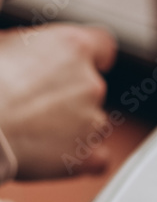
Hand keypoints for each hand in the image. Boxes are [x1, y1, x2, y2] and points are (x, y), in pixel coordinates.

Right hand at [0, 24, 117, 179]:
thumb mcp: (6, 44)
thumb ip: (33, 47)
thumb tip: (28, 54)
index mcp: (73, 47)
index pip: (103, 45)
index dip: (94, 56)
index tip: (89, 61)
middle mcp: (90, 83)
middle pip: (93, 87)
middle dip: (70, 94)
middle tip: (35, 101)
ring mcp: (90, 121)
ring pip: (93, 122)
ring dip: (73, 125)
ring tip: (35, 128)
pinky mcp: (82, 155)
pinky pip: (98, 158)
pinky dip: (84, 158)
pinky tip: (62, 155)